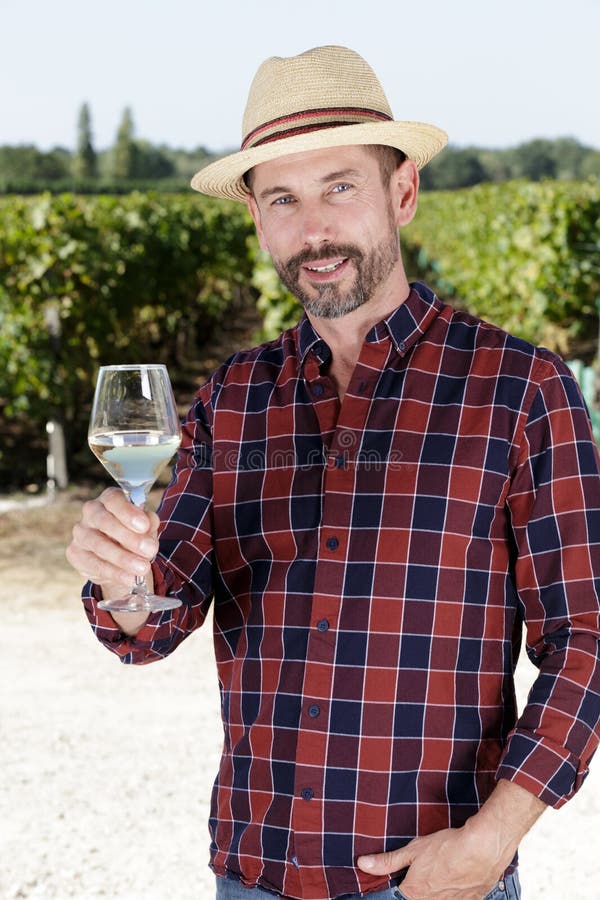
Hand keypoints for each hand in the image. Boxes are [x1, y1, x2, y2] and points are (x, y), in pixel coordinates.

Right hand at [66, 486, 158, 599]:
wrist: (119, 559)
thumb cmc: (134, 534)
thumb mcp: (146, 527)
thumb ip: (149, 523)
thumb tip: (150, 522)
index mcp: (109, 499)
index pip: (114, 500)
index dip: (128, 512)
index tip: (144, 526)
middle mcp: (91, 512)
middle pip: (104, 521)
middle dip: (129, 537)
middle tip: (149, 550)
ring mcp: (80, 532)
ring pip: (98, 544)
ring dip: (123, 558)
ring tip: (142, 568)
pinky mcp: (74, 553)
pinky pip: (94, 564)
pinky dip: (114, 572)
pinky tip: (129, 578)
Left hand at [356, 780, 545, 899]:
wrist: (483, 849)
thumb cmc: (448, 847)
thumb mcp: (414, 850)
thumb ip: (388, 861)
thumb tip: (363, 864)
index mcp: (415, 893)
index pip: (399, 897)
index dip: (398, 889)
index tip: (402, 880)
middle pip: (419, 898)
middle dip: (418, 889)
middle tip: (428, 871)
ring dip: (435, 892)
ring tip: (440, 873)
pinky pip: (455, 899)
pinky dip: (452, 893)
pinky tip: (455, 878)